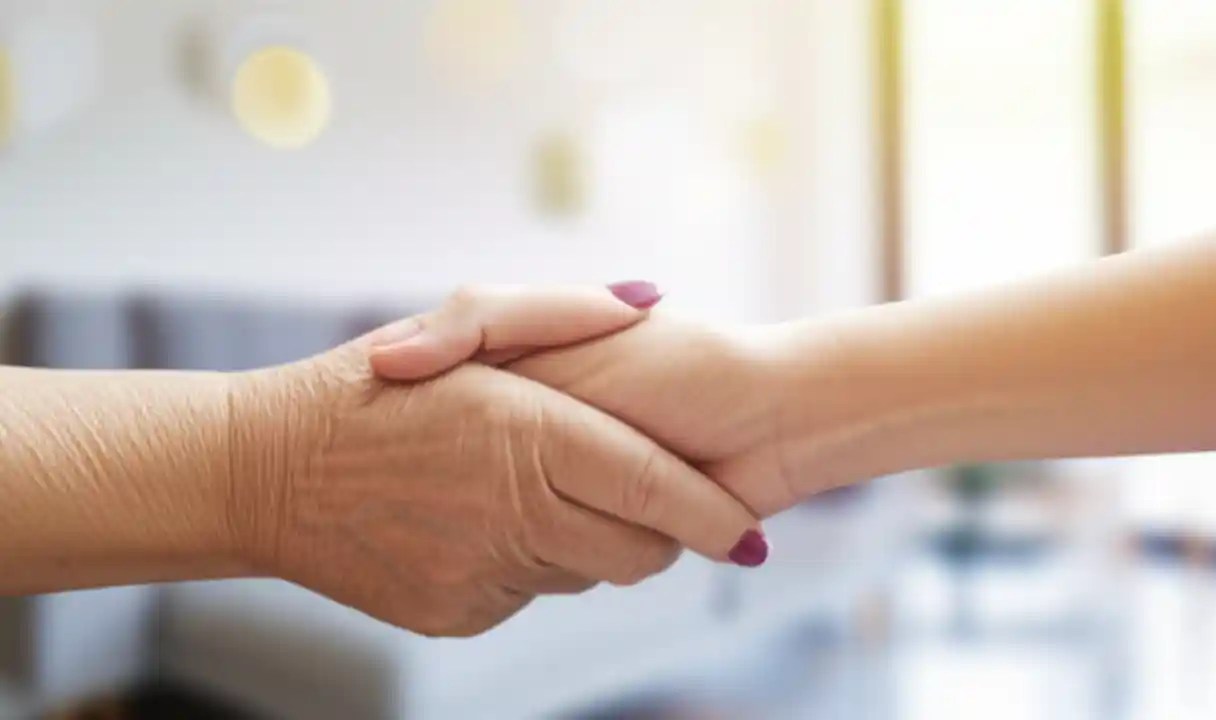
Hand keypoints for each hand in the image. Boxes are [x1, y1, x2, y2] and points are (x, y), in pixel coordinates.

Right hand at [229, 286, 762, 636]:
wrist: (261, 472)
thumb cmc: (371, 385)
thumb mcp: (466, 318)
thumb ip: (563, 309)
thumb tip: (648, 302)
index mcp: (528, 430)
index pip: (652, 486)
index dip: (711, 515)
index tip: (751, 536)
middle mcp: (515, 509)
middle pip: (637, 549)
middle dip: (657, 529)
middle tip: (642, 494)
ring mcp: (483, 571)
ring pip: (586, 574)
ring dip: (586, 538)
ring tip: (537, 489)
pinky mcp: (458, 615)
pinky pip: (530, 596)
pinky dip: (530, 563)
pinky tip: (482, 522)